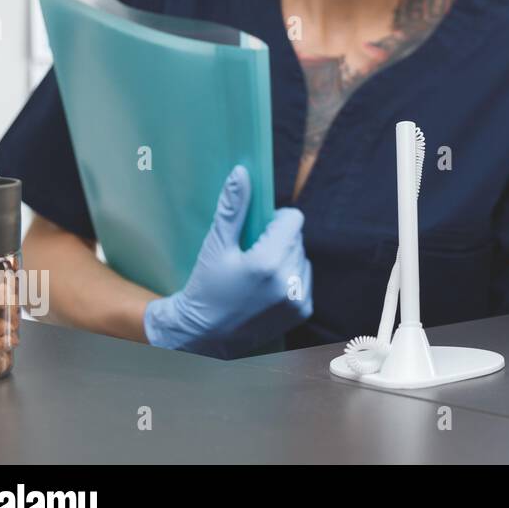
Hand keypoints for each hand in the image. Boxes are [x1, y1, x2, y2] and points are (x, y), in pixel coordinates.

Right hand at [143, 165, 312, 358]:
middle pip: (297, 238)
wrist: (204, 334)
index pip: (293, 219)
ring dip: (285, 257)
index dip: (275, 219)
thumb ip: (233, 209)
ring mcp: (298, 299)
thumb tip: (241, 173)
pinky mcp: (302, 311)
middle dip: (278, 238)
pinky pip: (305, 278)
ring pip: (302, 257)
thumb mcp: (216, 245)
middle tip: (251, 253)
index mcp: (268, 262)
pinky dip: (290, 277)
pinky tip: (266, 287)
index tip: (257, 230)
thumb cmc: (206, 286)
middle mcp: (288, 282)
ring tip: (258, 272)